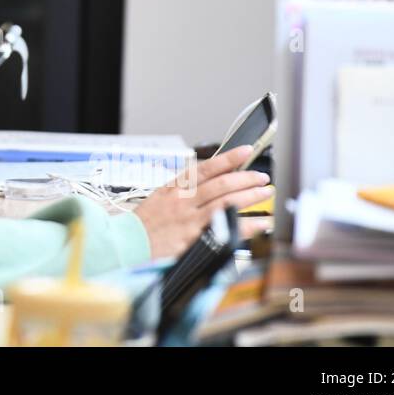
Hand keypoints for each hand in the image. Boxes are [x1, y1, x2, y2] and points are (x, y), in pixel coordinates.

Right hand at [132, 145, 273, 259]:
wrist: (128, 243)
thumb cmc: (143, 224)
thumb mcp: (159, 198)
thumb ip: (181, 190)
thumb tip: (206, 182)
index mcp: (174, 187)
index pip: (205, 168)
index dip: (227, 158)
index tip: (244, 151)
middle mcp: (182, 199)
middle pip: (221, 183)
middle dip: (245, 177)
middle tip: (261, 176)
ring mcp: (189, 217)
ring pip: (226, 201)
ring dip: (249, 196)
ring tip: (265, 192)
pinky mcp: (194, 236)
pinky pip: (225, 227)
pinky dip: (246, 224)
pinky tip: (260, 222)